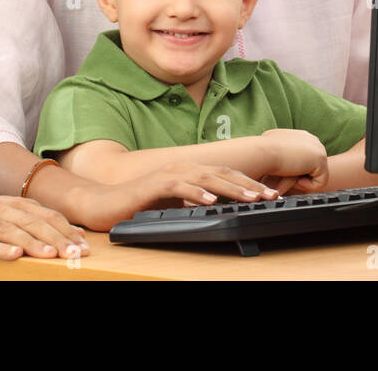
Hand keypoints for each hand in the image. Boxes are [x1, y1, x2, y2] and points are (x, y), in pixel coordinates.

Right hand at [0, 177, 88, 260]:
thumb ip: (39, 219)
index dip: (66, 231)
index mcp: (16, 205)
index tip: (84, 247)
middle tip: (74, 254)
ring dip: (32, 243)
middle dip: (56, 239)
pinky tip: (13, 255)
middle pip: (33, 223)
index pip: (47, 216)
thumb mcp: (11, 210)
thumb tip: (75, 233)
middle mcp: (1, 210)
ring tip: (50, 255)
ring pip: (10, 231)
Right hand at [69, 163, 278, 230]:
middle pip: (223, 173)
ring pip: (208, 178)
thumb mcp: (176, 203)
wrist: (106, 202)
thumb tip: (221, 208)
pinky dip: (199, 193)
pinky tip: (213, 201)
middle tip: (271, 195)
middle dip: (250, 184)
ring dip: (232, 188)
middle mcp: (184, 168)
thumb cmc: (140, 204)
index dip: (250, 183)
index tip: (271, 194)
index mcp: (190, 172)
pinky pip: (181, 187)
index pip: (227, 175)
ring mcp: (170, 174)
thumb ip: (196, 202)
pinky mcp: (156, 184)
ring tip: (251, 198)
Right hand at [260, 128, 328, 189]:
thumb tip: (284, 162)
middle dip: (303, 176)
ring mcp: (319, 149)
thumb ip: (283, 153)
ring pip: (318, 175)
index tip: (286, 173)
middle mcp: (313, 140)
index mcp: (302, 136)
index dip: (298, 170)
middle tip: (288, 179)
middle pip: (315, 167)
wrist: (263, 153)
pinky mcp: (321, 160)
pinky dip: (308, 186)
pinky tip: (297, 180)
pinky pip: (321, 182)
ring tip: (290, 178)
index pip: (307, 158)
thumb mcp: (272, 149)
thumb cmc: (263, 153)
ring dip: (304, 182)